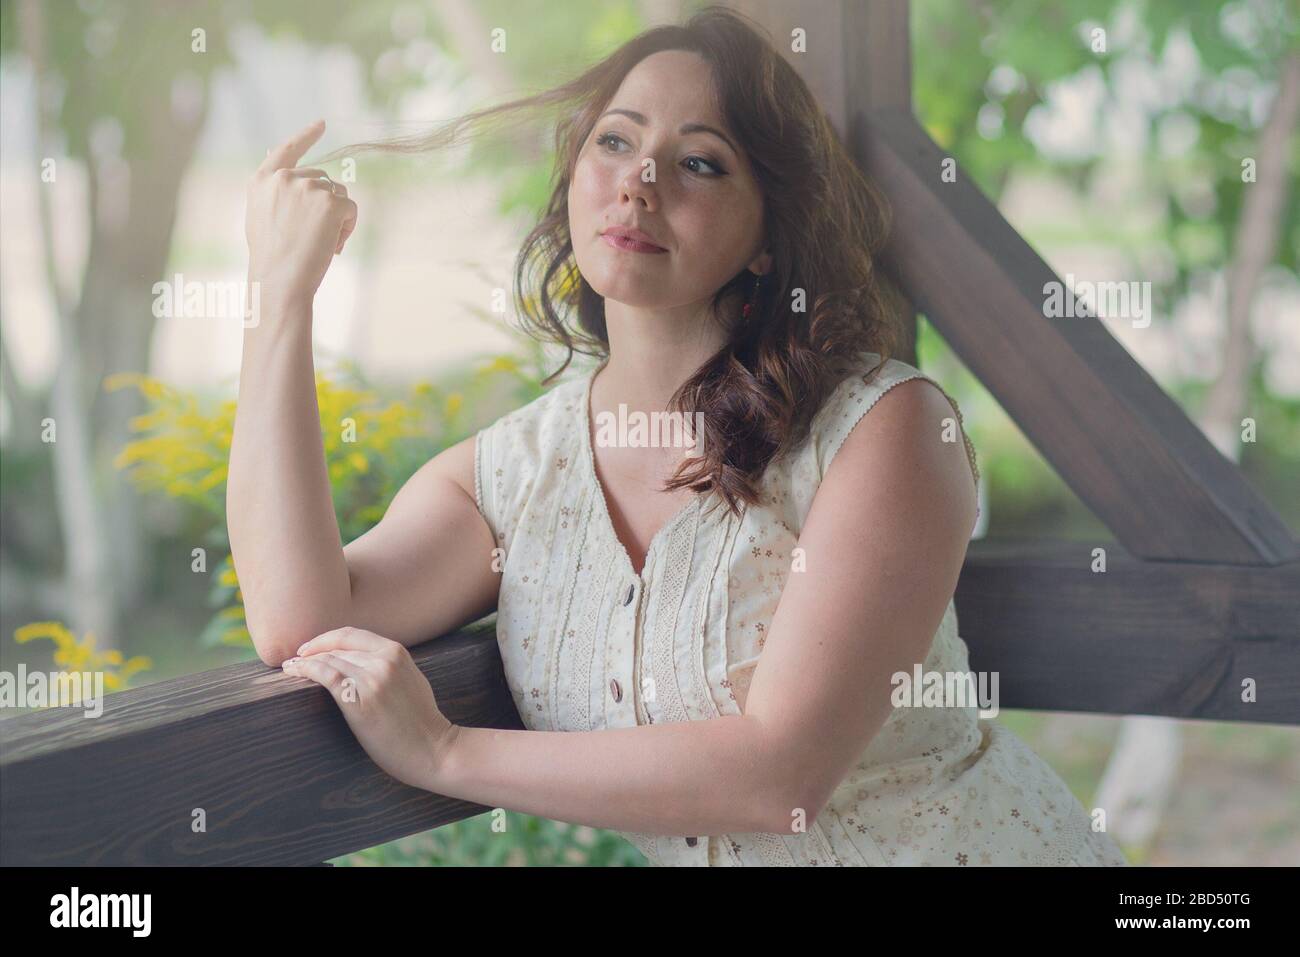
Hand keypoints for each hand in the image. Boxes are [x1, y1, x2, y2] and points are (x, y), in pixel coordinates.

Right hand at [245, 119, 357, 310]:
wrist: (279, 279)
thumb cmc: (271, 257)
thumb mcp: (261, 216)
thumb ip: (274, 191)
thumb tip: (285, 165)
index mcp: (262, 180)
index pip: (287, 149)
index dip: (306, 136)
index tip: (322, 123)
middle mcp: (285, 177)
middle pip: (322, 179)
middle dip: (326, 205)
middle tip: (315, 237)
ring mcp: (308, 187)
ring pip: (338, 193)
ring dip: (337, 218)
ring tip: (322, 244)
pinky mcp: (330, 201)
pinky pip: (351, 208)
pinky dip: (349, 227)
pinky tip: (333, 244)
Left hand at [282, 627, 458, 791]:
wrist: (433, 749)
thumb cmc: (422, 721)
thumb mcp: (411, 679)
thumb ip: (390, 665)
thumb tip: (361, 660)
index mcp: (396, 652)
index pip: (351, 635)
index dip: (326, 639)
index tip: (310, 648)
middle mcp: (383, 661)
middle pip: (337, 647)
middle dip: (312, 651)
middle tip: (295, 659)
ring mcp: (371, 680)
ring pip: (329, 660)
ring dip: (304, 662)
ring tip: (289, 668)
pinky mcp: (359, 701)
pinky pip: (326, 676)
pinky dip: (306, 670)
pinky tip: (294, 672)